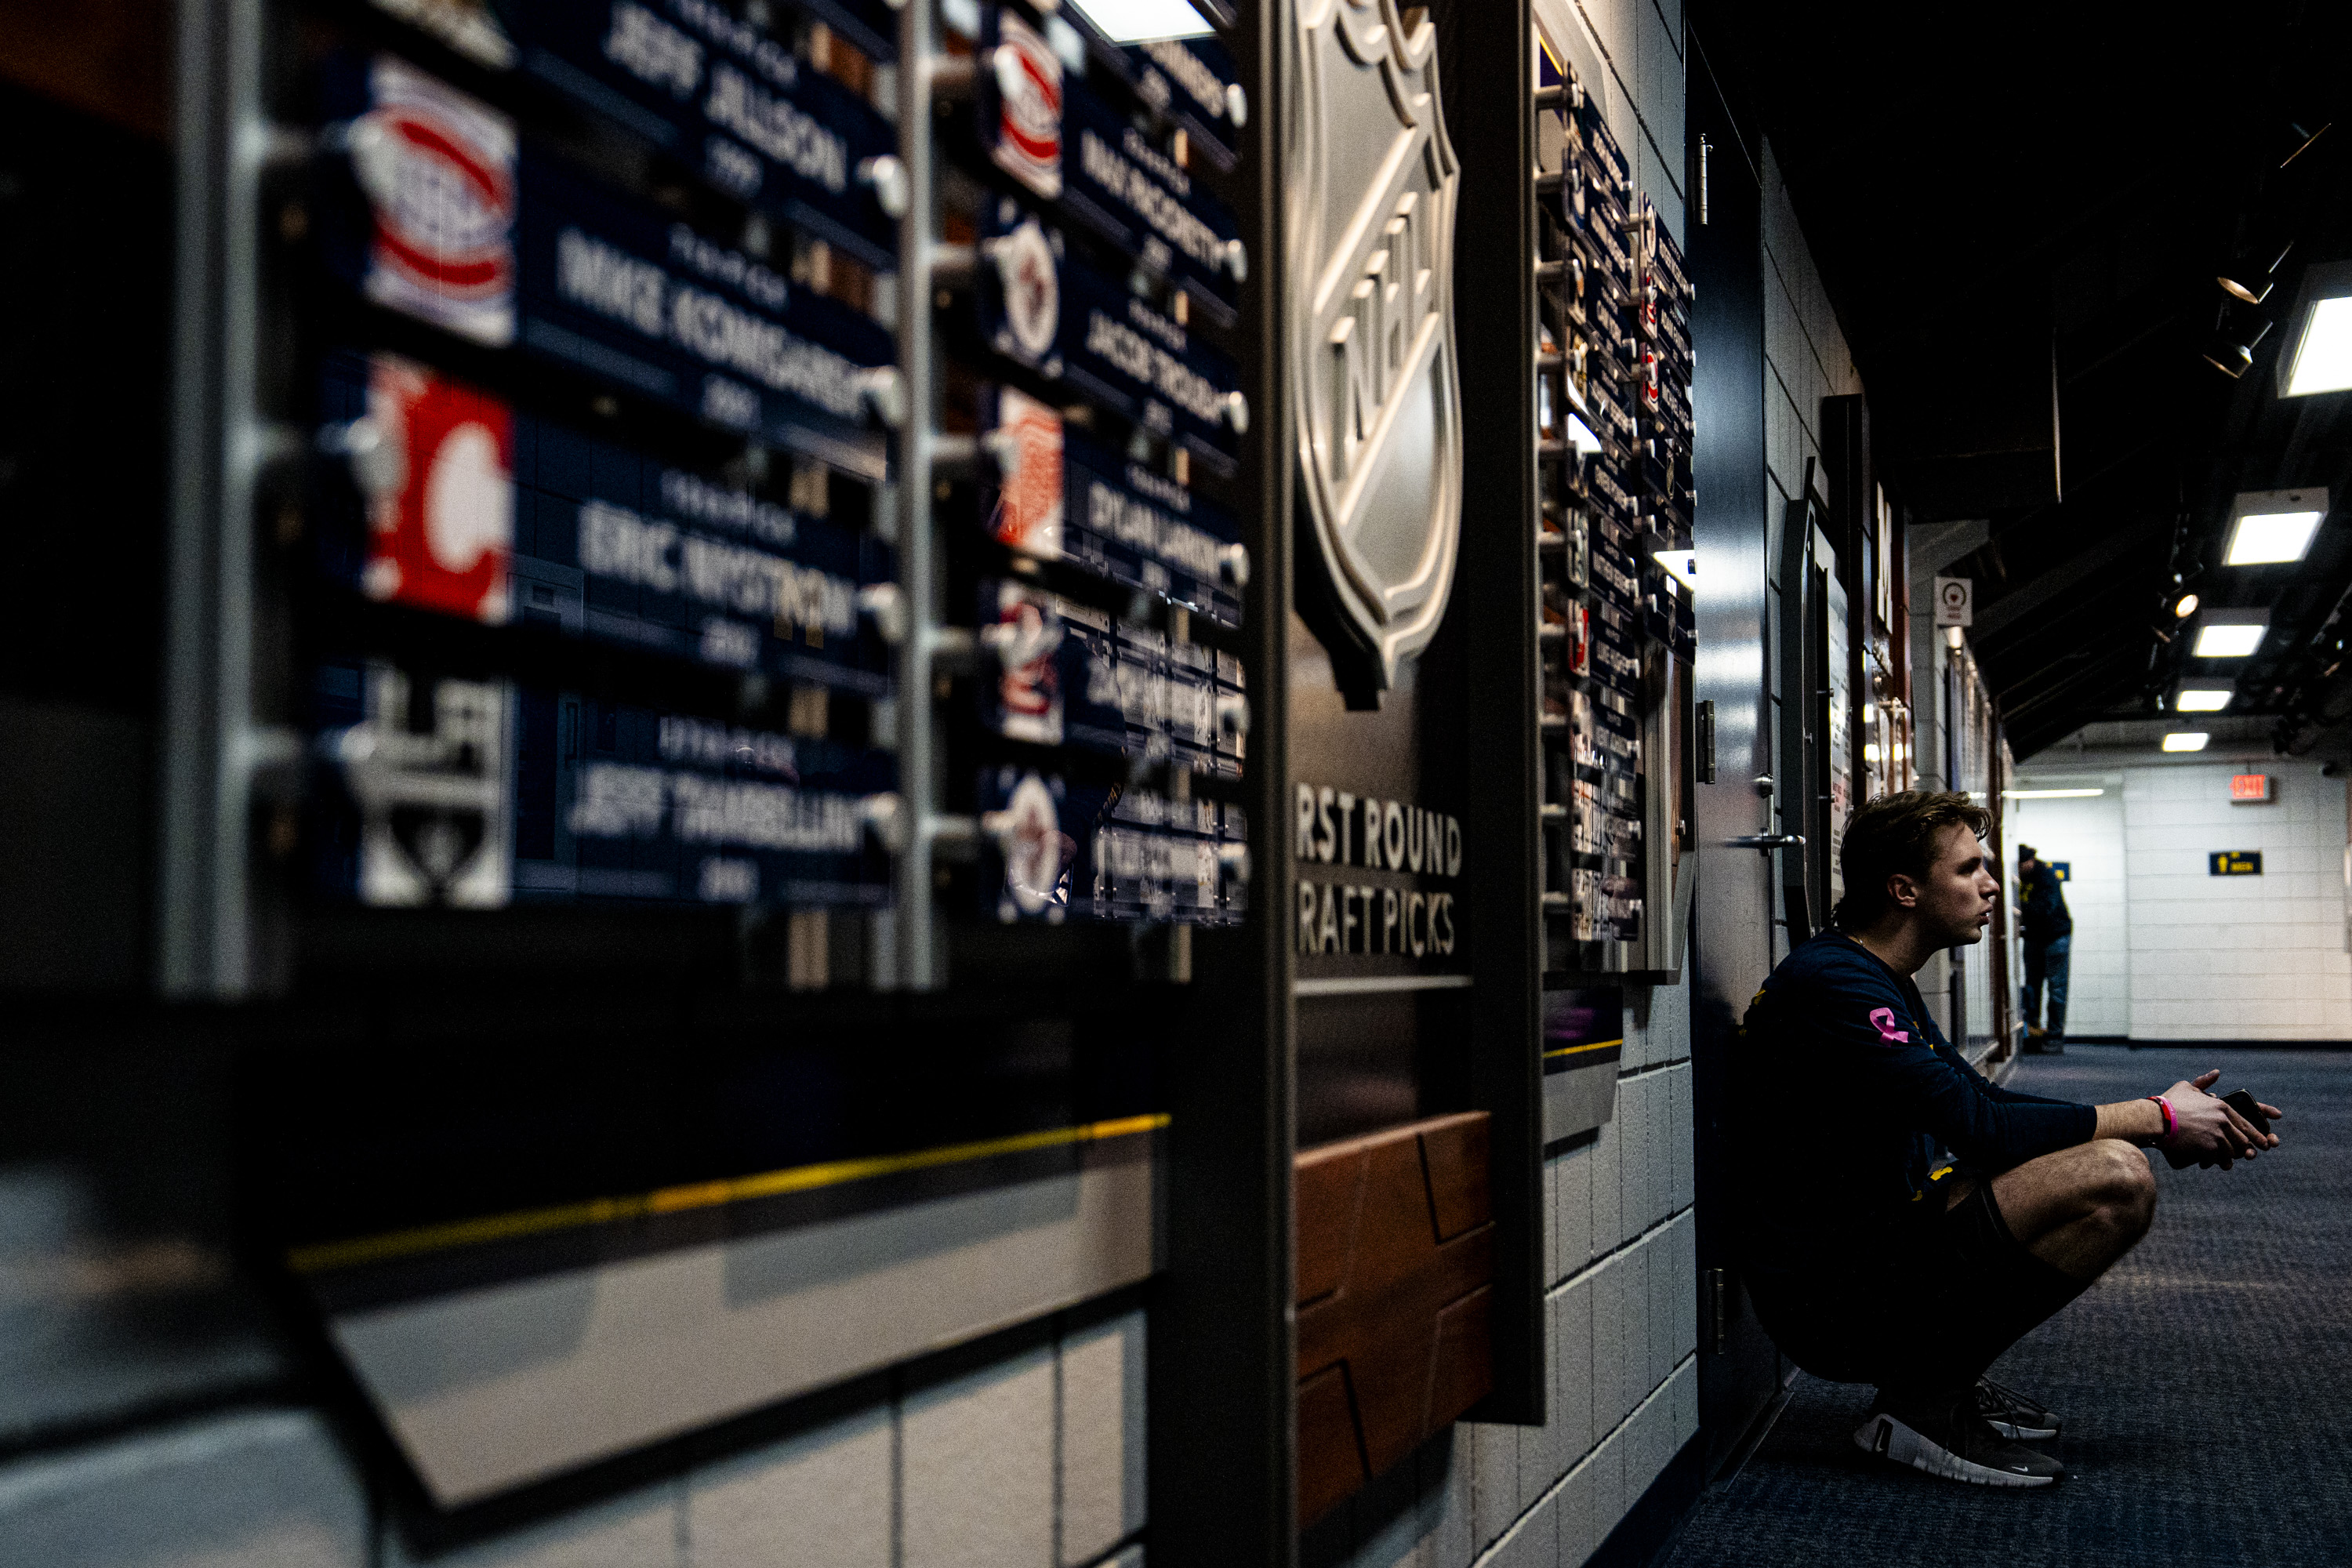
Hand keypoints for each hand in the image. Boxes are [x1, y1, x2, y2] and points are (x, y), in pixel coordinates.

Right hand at [2161, 1070, 2280, 1169]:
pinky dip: (2219, 1162)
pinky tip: (2217, 1164)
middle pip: (2243, 1140)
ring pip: (2233, 1151)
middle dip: (2246, 1149)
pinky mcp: (2209, 1148)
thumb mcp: (2187, 1087)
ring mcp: (2217, 1135)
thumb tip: (2217, 1073)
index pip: (2246, 1123)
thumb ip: (2204, 1082)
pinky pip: (2220, 1159)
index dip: (2257, 1135)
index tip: (2264, 1142)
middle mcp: (2223, 1121)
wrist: (2155, 1119)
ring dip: (2230, 1158)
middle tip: (2249, 1155)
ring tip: (2227, 1162)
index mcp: (2222, 1107)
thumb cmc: (2168, 1102)